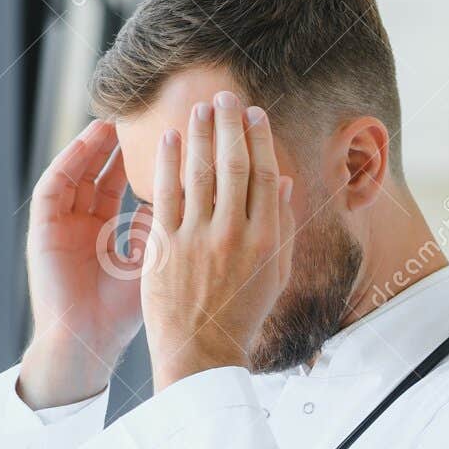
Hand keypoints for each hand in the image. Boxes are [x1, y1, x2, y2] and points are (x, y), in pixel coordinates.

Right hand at [19, 120, 153, 406]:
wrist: (89, 342)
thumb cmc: (125, 313)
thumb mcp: (154, 261)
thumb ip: (168, 227)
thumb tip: (199, 193)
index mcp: (108, 234)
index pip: (124, 187)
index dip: (141, 164)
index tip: (167, 139)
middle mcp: (83, 225)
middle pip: (100, 174)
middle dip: (119, 147)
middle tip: (143, 120)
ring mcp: (61, 225)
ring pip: (77, 173)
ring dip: (94, 146)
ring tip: (116, 121)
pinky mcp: (41, 228)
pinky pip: (54, 185)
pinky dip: (69, 160)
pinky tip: (89, 141)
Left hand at [142, 92, 294, 392]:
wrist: (201, 352)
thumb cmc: (241, 313)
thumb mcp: (274, 273)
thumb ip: (280, 225)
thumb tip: (283, 182)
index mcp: (266, 241)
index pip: (265, 177)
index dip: (260, 140)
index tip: (254, 115)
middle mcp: (234, 235)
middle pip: (234, 166)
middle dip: (230, 125)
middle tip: (225, 96)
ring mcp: (198, 239)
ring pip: (200, 174)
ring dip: (199, 134)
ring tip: (199, 107)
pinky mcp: (166, 246)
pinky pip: (167, 193)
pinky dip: (168, 162)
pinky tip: (168, 138)